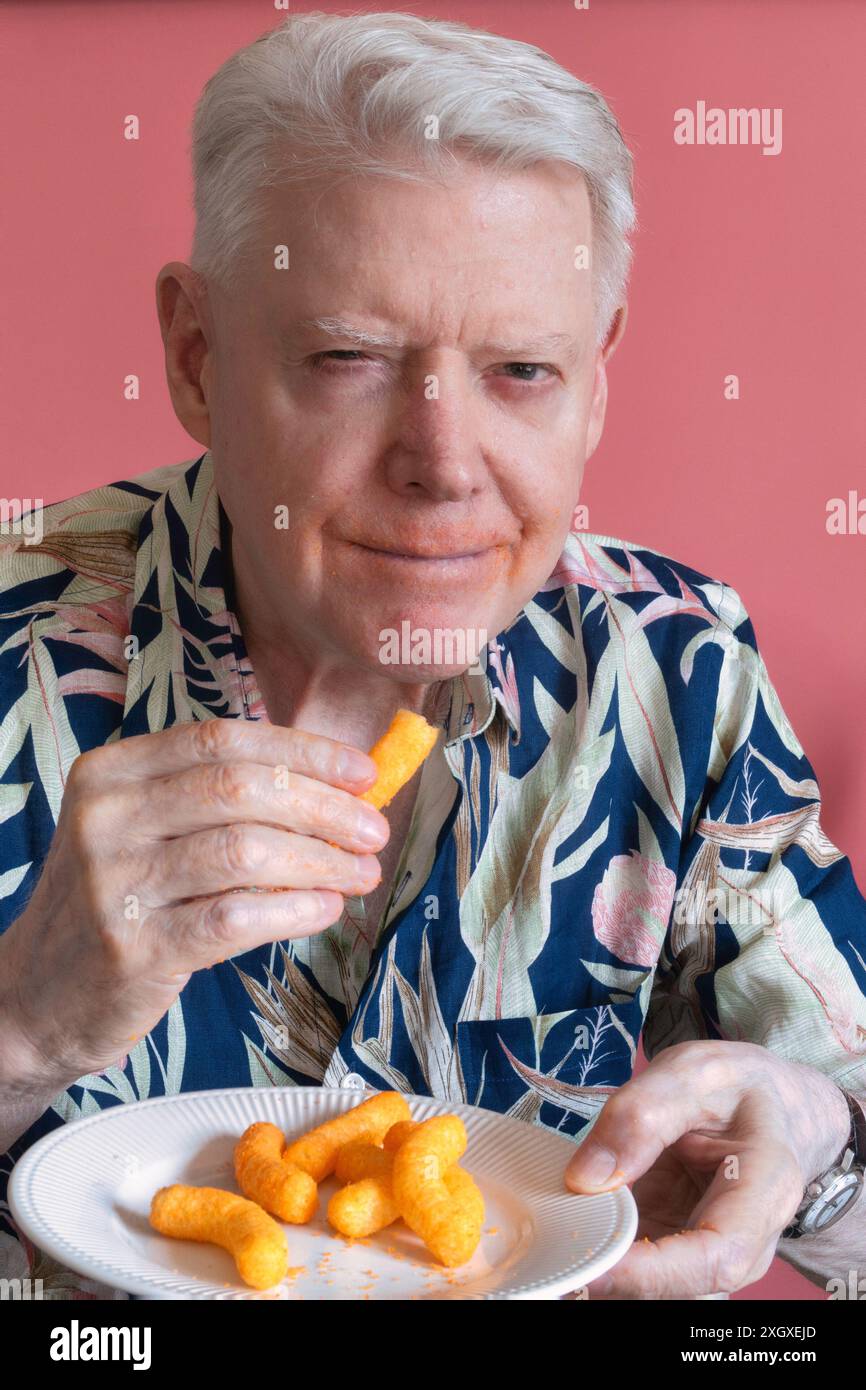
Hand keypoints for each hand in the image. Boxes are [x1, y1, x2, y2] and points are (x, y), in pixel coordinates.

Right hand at [0, 719, 388, 1086]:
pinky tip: (326, 910)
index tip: (363, 771)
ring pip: (245, 850)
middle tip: (374, 830)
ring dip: (321, 860)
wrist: (37, 996)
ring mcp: (116, 884)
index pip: (222, 740)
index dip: (302, 751)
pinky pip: (235, 917)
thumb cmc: (119, 902)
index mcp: (111, 772)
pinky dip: (294, 910)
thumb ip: (220, 799)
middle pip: (240, 789)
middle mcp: (107, 818)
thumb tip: (335, 784)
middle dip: (324, 807)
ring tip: (361, 873)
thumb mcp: (145, 831)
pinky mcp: (135, 949)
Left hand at [563, 1040, 851, 1298]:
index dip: (650, 1274)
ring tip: (553, 1233)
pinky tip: (565, 1220)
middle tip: (553, 1250)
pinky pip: (634, 1260)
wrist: (767, 1103)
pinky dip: (596, 1245)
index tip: (589, 1265)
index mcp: (764, 1194)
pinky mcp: (675, 1246)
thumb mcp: (692, 1074)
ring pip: (650, 1282)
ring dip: (599, 1260)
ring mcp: (706, 1250)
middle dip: (613, 1275)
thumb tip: (585, 1179)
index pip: (715, 1258)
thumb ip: (639, 1118)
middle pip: (678, 1284)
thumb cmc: (738, 1088)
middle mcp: (743, 1241)